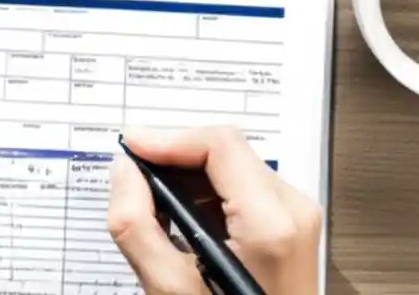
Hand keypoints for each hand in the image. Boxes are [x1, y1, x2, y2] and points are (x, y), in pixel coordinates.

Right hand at [107, 127, 322, 294]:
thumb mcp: (170, 289)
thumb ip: (137, 225)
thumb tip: (124, 172)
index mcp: (270, 223)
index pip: (218, 144)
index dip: (168, 139)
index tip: (132, 148)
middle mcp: (292, 210)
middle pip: (224, 150)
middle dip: (173, 158)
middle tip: (135, 180)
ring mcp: (294, 218)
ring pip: (230, 166)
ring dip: (186, 177)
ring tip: (155, 209)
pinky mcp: (288, 226)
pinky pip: (239, 188)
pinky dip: (203, 195)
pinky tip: (181, 223)